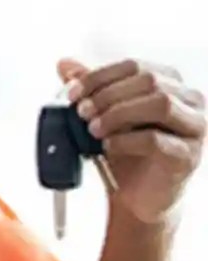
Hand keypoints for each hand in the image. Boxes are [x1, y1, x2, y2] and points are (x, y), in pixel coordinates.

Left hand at [59, 58, 205, 223]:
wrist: (136, 197)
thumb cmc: (125, 153)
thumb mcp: (104, 116)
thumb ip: (91, 89)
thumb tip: (65, 63)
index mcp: (171, 84)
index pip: (136, 66)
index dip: (100, 76)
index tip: (73, 93)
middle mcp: (190, 101)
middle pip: (149, 81)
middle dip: (107, 95)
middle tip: (81, 112)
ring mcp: (194, 128)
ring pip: (160, 103)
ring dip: (118, 114)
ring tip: (93, 129)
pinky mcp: (187, 156)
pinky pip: (157, 140)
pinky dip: (125, 140)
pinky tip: (107, 146)